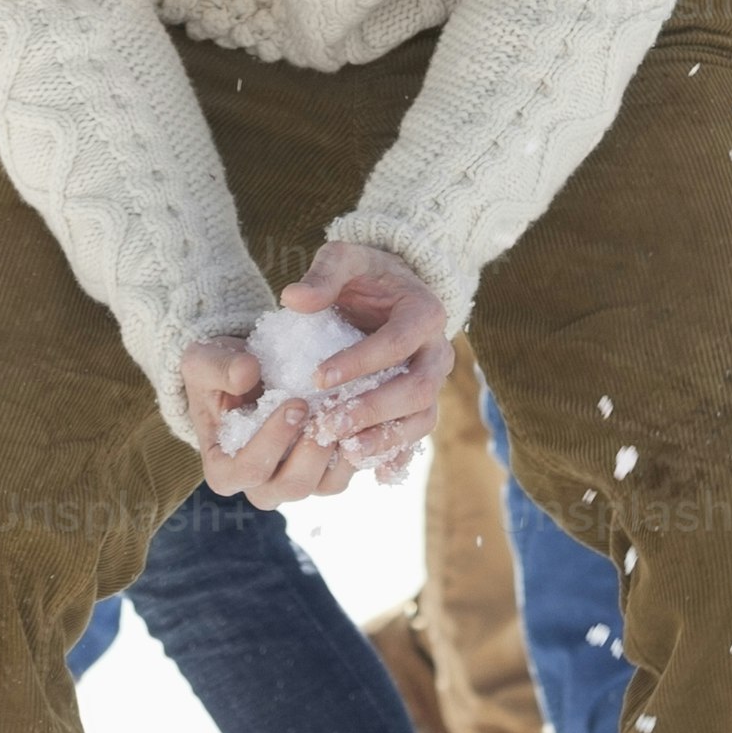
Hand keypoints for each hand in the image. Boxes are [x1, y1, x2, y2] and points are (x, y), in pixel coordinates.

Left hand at [190, 242, 448, 501]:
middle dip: (373, 410)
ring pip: (422, 419)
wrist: (393, 288)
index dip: (359, 363)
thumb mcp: (344, 258)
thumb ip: (323, 275)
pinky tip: (375, 474)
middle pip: (417, 389)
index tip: (318, 378)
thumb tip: (293, 299)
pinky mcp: (423, 404)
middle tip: (328, 424)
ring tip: (345, 452)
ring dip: (385, 439)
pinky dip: (399, 455)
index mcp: (424, 313)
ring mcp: (434, 382)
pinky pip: (418, 436)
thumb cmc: (365, 273)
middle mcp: (438, 351)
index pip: (396, 343)